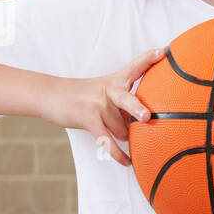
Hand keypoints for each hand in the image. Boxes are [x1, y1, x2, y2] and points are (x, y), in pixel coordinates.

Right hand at [39, 47, 164, 167]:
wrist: (50, 94)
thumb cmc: (83, 95)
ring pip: (122, 129)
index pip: (135, 67)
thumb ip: (124, 98)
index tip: (163, 52)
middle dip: (137, 109)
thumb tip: (146, 118)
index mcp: (115, 81)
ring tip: (125, 136)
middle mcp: (108, 91)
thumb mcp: (104, 88)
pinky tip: (127, 162)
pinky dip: (117, 153)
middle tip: (146, 117)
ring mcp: (97, 106)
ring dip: (125, 136)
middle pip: (127, 100)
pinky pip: (107, 141)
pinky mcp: (88, 120)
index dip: (149, 59)